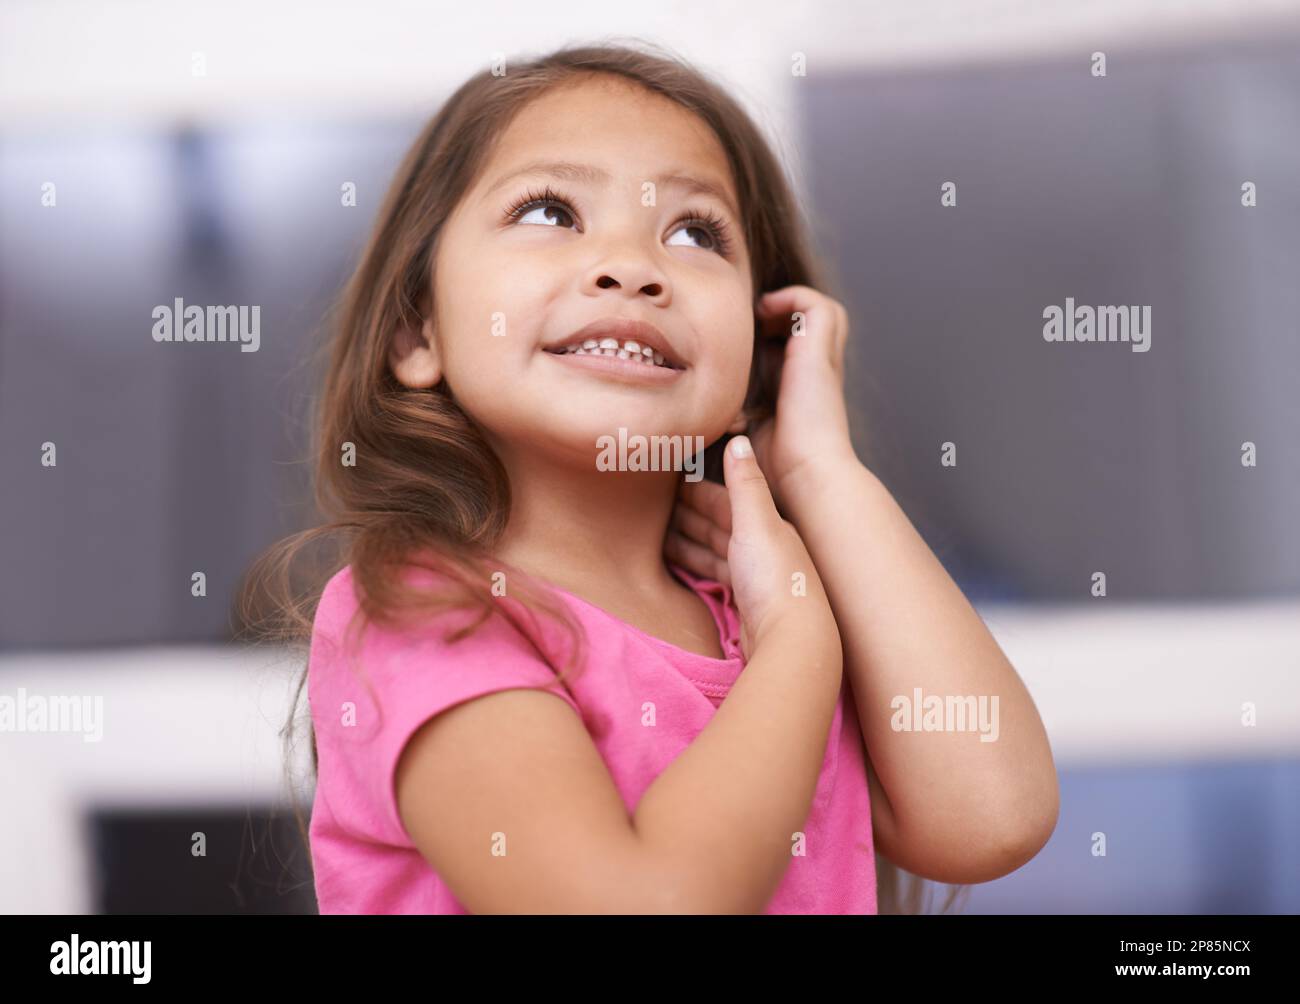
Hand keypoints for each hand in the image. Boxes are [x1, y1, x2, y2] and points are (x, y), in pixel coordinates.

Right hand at [665, 436, 835, 659]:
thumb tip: (738, 438)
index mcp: (769, 523)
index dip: (696, 489)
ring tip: (655, 533)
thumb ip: (745, 482)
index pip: (726, 499)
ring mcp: (755, 575)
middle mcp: (765, 546)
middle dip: (687, 514)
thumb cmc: (776, 578)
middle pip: (718, 524)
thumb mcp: (757, 523)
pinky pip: (713, 575)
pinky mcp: (745, 602)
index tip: (668, 478)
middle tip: (652, 504)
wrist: (792, 639)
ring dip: (687, 540)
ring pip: (714, 549)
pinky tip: (677, 565)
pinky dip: (694, 566)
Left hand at [749, 285, 856, 512]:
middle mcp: (816, 371)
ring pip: (822, 311)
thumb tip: (697, 409)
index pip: (791, 348)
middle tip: (749, 320)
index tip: (736, 340)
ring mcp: (823, 361)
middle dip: (783, 313)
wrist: (804, 475)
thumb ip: (732, 414)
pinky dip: (792, 298)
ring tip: (760, 312)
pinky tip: (764, 312)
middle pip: (812, 324)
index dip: (768, 336)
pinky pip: (817, 306)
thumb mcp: (745, 431)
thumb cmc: (773, 467)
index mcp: (802, 388)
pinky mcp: (822, 354)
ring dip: (791, 302)